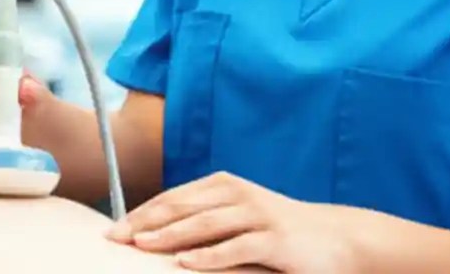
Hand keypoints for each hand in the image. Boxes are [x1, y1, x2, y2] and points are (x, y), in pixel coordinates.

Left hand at [106, 171, 354, 272]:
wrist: (337, 238)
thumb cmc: (277, 230)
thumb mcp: (238, 217)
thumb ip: (203, 220)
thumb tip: (152, 236)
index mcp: (222, 186)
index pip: (171, 198)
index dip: (140, 213)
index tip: (112, 230)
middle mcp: (236, 194)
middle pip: (180, 207)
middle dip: (144, 222)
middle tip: (115, 238)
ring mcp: (256, 215)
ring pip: (204, 224)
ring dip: (169, 236)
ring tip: (140, 245)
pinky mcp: (274, 239)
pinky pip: (235, 248)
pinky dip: (208, 256)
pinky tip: (184, 263)